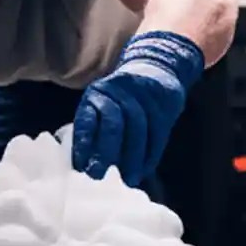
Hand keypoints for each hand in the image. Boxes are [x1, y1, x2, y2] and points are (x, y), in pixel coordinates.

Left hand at [72, 31, 204, 185]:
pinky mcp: (164, 106)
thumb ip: (93, 128)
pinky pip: (157, 134)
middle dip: (107, 152)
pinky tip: (144, 170)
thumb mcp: (102, 103)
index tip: (81, 166)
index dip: (84, 142)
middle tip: (100, 176)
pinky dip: (150, 155)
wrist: (157, 66)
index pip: (88, 117)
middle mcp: (118, 92)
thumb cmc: (122, 97)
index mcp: (97, 93)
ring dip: (132, 158)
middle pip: (114, 124)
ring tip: (126, 179)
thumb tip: (82, 162)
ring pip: (138, 130)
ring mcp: (144, 97)